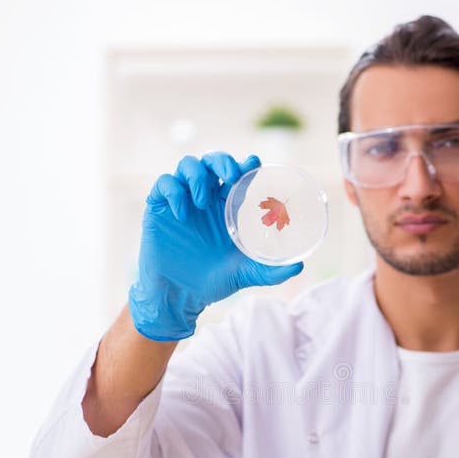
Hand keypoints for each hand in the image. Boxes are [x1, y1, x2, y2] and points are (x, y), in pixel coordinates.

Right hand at [128, 152, 303, 340]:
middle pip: (212, 162)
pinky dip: (174, 192)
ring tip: (202, 201)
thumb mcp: (246, 274)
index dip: (245, 164)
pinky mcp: (159, 208)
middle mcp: (205, 199)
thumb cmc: (213, 283)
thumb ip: (271, 271)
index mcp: (227, 207)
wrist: (179, 296)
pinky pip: (164, 185)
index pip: (237, 174)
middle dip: (222, 160)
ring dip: (197, 176)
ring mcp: (182, 201)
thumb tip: (299, 266)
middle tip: (230, 174)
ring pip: (187, 165)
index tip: (254, 163)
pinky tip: (183, 214)